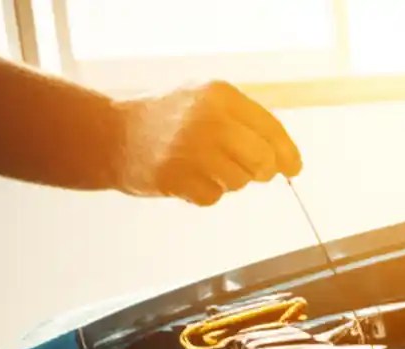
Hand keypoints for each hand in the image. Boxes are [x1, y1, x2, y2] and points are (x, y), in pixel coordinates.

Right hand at [113, 81, 301, 205]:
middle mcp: (209, 119)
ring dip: (228, 181)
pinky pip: (213, 197)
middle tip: (249, 170)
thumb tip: (287, 161)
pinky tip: (186, 177)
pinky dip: (205, 193)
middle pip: (262, 161)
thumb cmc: (168, 119)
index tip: (293, 168)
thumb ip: (245, 122)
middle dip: (261, 171)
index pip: (271, 129)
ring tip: (202, 165)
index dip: (287, 153)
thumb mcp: (206, 101)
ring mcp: (191, 149)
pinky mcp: (176, 177)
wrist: (111, 134)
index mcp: (220, 94)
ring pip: (239, 181)